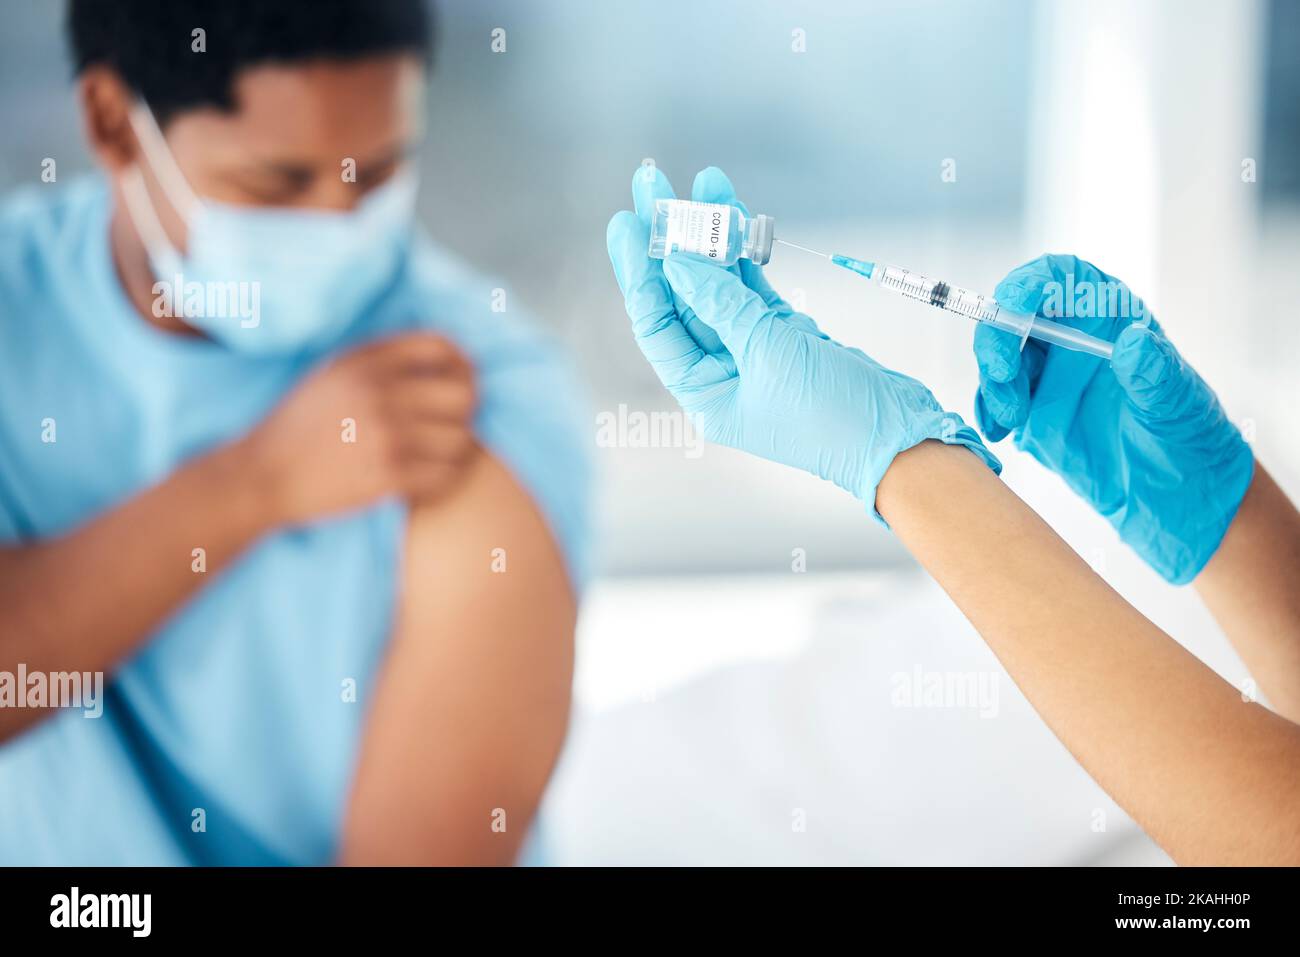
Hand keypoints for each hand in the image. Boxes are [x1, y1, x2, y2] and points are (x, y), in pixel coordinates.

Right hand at [243, 332, 477, 523]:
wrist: (260, 476)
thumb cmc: (300, 425)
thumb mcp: (334, 372)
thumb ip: (383, 360)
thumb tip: (447, 358)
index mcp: (366, 361)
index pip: (441, 345)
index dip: (461, 363)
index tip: (459, 381)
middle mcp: (379, 393)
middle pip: (464, 393)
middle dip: (467, 409)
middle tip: (454, 423)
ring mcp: (385, 436)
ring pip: (461, 438)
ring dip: (456, 449)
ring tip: (438, 454)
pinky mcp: (387, 477)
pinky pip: (446, 476)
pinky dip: (444, 479)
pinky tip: (427, 478)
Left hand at [606, 165, 997, 512]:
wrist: (900, 436)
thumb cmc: (832, 414)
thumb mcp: (768, 352)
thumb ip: (722, 303)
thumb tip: (678, 262)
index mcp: (704, 394)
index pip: (656, 324)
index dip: (640, 271)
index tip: (629, 220)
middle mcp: (721, 374)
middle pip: (683, 298)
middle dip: (669, 241)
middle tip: (652, 183)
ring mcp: (755, 353)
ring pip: (721, 286)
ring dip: (710, 236)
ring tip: (701, 184)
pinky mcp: (788, 338)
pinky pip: (755, 289)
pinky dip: (745, 254)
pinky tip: (732, 214)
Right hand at [973, 253, 1252, 582]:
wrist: (1177, 494)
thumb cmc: (1189, 437)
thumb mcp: (1178, 403)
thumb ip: (1154, 373)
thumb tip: (1129, 340)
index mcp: (1107, 316)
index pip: (1058, 278)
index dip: (1029, 285)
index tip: (1014, 311)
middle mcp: (1071, 337)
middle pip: (1013, 316)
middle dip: (997, 342)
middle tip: (1000, 378)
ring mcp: (1049, 375)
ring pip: (999, 359)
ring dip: (993, 385)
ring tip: (1012, 419)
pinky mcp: (1033, 411)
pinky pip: (996, 400)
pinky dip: (988, 412)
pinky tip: (998, 431)